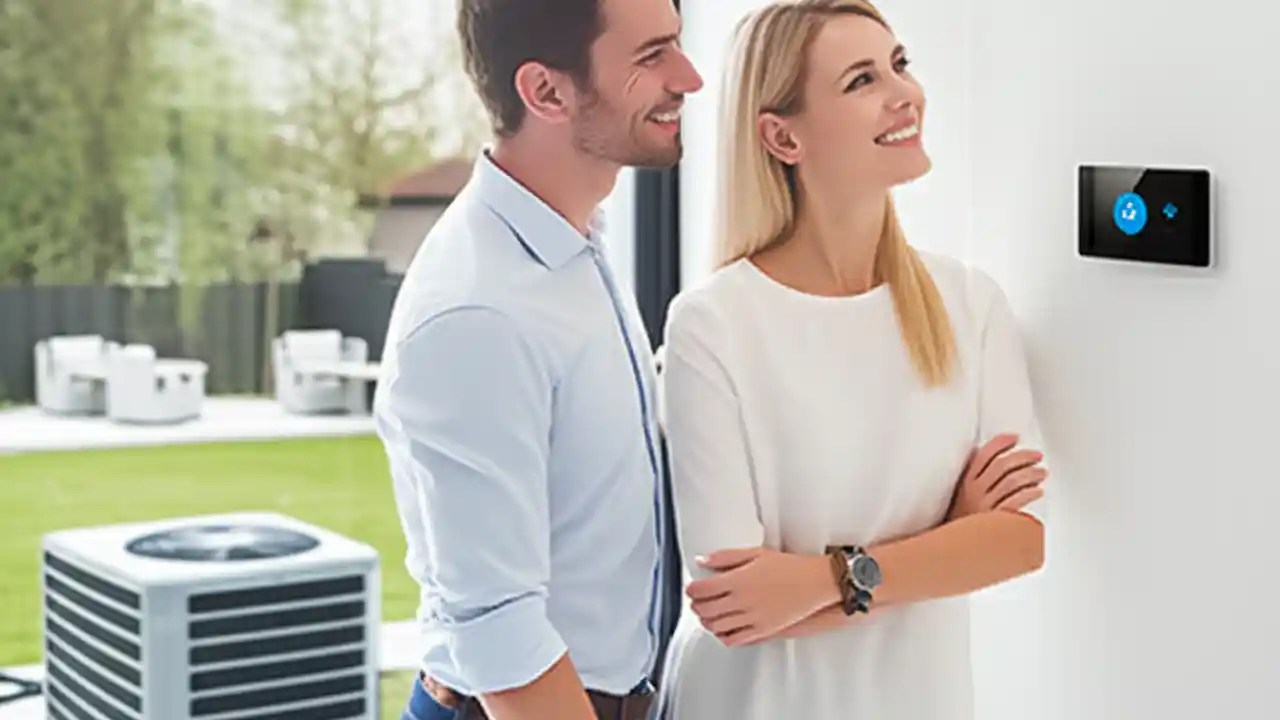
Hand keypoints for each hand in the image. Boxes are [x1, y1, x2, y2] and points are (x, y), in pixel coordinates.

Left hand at [687, 547, 837, 646]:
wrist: (816, 583)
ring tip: (706, 614)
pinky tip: (722, 628)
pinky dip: (722, 635)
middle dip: (696, 605)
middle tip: (696, 601)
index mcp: (738, 580)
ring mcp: (752, 618)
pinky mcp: (762, 631)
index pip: (702, 589)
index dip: (692, 590)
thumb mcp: (755, 554)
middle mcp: (742, 601)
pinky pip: (734, 639)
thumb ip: (726, 557)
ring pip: (717, 626)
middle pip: (706, 609)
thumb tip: (703, 560)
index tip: (691, 588)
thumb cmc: (789, 566)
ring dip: (706, 621)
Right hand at [948, 433, 1045, 519]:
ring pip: (1011, 482)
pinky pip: (1015, 503)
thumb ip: (974, 476)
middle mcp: (974, 491)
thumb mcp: (961, 494)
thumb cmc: (962, 520)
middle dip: (1022, 457)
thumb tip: (990, 456)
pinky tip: (1039, 491)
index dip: (1000, 443)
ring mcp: (985, 506)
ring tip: (1042, 472)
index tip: (1015, 437)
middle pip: (1001, 466)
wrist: (952, 547)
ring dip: (1030, 474)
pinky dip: (1029, 494)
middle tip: (1037, 455)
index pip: (984, 455)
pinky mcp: (996, 521)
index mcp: (966, 481)